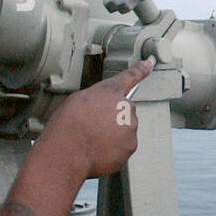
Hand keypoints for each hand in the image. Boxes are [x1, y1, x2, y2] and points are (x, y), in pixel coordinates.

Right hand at [36, 59, 153, 177]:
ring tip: (92, 140)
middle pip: (124, 111)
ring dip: (113, 134)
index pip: (129, 76)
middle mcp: (125, 107)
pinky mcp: (131, 146)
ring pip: (125, 130)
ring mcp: (130, 128)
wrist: (67, 152)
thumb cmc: (66, 125)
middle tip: (92, 126)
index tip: (149, 63)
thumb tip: (101, 108)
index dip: (140, 70)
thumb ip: (97, 99)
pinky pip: (123, 146)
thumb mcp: (77, 100)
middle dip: (112, 117)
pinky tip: (97, 150)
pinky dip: (113, 149)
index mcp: (110, 91)